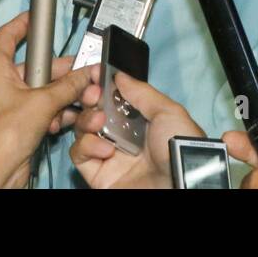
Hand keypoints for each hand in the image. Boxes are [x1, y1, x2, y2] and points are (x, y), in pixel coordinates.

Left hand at [0, 13, 96, 188]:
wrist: (0, 167)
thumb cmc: (5, 133)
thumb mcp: (43, 102)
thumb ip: (67, 86)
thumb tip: (85, 75)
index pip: (7, 35)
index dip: (21, 23)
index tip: (35, 16)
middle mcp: (2, 82)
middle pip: (37, 67)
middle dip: (62, 72)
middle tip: (84, 70)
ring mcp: (11, 102)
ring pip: (43, 89)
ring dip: (64, 94)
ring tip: (85, 95)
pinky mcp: (20, 120)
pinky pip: (43, 107)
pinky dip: (57, 111)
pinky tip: (68, 116)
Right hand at [70, 70, 205, 188]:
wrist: (178, 184)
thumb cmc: (177, 144)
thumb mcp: (168, 111)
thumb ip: (141, 92)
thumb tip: (118, 75)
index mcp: (141, 120)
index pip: (114, 98)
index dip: (102, 84)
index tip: (95, 72)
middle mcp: (123, 136)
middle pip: (94, 110)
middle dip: (90, 98)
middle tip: (93, 94)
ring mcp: (109, 155)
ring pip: (83, 130)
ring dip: (87, 119)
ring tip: (100, 122)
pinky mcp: (98, 174)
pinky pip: (79, 154)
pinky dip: (87, 146)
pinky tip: (105, 149)